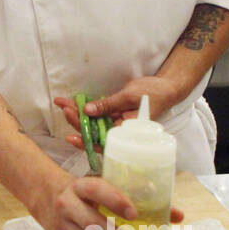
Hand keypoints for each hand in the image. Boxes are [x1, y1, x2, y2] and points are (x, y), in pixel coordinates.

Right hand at [28, 174, 184, 229]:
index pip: (96, 190)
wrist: (44, 195)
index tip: (134, 213)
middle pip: (93, 226)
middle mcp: (69, 207)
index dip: (114, 200)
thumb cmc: (83, 191)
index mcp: (80, 187)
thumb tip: (177, 215)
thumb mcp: (101, 184)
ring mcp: (64, 229)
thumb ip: (136, 196)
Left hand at [54, 76, 182, 152]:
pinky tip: (72, 103)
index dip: (86, 142)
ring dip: (77, 114)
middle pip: (94, 132)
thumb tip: (87, 111)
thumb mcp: (129, 97)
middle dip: (76, 121)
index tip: (71, 137)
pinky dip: (85, 109)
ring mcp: (116, 123)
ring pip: (93, 123)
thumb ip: (108, 104)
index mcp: (126, 133)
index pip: (103, 142)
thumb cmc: (153, 93)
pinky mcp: (114, 115)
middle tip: (64, 107)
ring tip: (62, 103)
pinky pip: (97, 115)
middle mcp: (119, 131)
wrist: (166, 87)